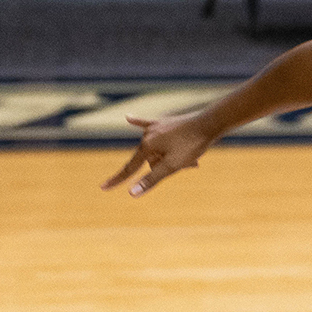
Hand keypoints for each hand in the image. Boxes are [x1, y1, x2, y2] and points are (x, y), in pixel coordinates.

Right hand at [102, 113, 217, 196]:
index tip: (103, 188)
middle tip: (192, 164)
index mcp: (146, 146)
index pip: (129, 168)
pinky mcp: (164, 122)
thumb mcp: (172, 166)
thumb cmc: (191, 145)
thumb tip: (132, 193)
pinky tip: (128, 118)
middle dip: (168, 166)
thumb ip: (151, 179)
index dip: (118, 180)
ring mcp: (155, 127)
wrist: (209, 124)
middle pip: (152, 160)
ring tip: (193, 155)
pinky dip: (140, 123)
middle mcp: (146, 135)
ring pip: (159, 150)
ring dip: (174, 156)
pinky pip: (150, 124)